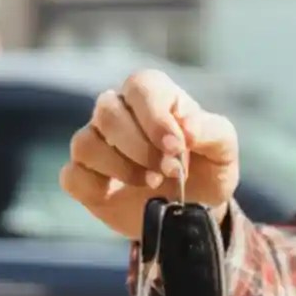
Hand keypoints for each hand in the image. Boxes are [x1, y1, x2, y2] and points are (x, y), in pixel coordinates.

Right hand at [59, 69, 238, 239]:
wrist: (193, 209)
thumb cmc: (207, 168)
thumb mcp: (223, 150)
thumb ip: (213, 131)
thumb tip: (188, 127)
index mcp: (153, 95)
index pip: (141, 87)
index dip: (155, 117)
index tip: (175, 148)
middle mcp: (117, 111)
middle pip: (108, 112)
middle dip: (141, 147)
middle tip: (169, 172)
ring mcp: (95, 142)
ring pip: (86, 143)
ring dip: (122, 168)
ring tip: (152, 183)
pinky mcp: (83, 176)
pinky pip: (72, 175)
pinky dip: (96, 188)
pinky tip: (124, 195)